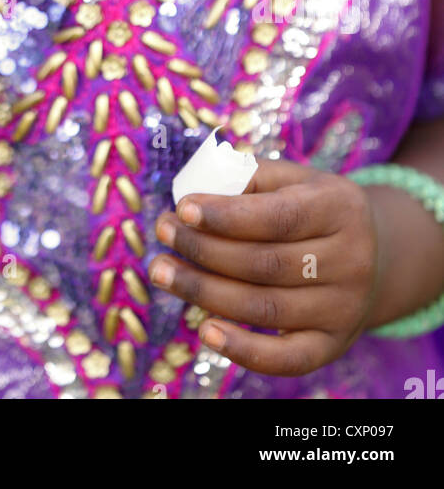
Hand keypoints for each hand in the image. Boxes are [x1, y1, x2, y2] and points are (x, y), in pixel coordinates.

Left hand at [148, 159, 381, 376]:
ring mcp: (344, 308)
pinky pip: (288, 359)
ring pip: (266, 308)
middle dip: (203, 250)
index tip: (182, 208)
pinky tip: (204, 331)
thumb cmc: (314, 208)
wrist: (375, 254)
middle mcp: (350, 261)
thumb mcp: (295, 179)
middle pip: (265, 264)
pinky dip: (244, 351)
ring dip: (205, 293)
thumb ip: (249, 179)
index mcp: (339, 208)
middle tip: (162, 235)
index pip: (278, 217)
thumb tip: (193, 193)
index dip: (226, 215)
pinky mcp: (333, 345)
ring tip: (163, 273)